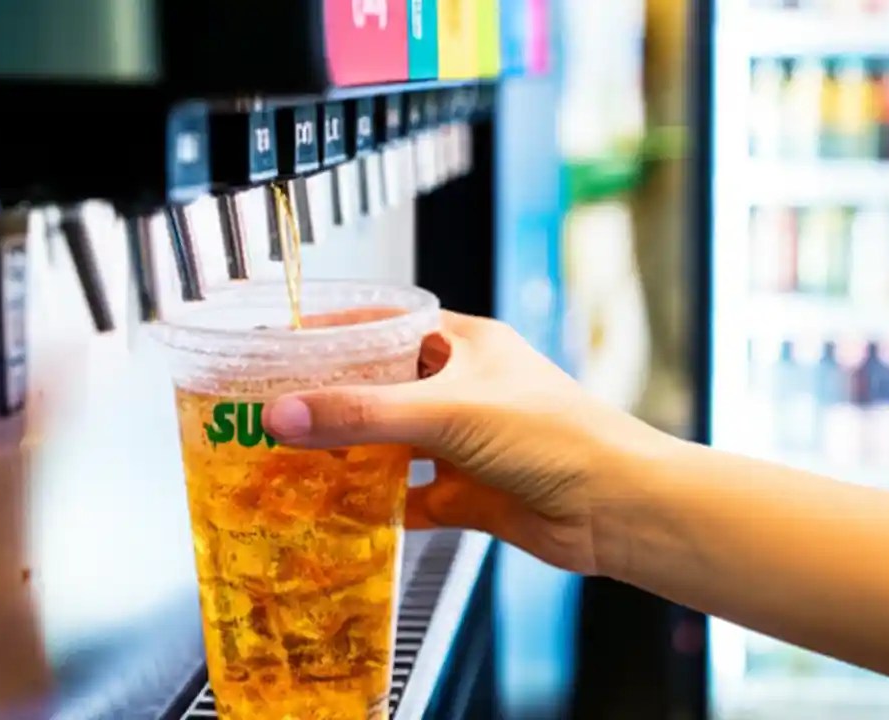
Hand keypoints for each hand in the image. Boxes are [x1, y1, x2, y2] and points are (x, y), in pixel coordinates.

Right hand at [263, 311, 667, 574]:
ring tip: (291, 462)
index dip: (335, 333)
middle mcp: (463, 390)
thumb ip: (364, 413)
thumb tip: (286, 413)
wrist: (615, 507)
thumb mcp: (449, 411)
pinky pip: (408, 498)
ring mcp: (465, 444)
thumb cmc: (558, 436)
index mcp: (465, 345)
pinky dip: (375, 507)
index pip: (386, 327)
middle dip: (331, 402)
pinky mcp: (468, 493)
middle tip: (273, 411)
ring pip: (390, 445)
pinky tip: (340, 513)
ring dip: (349, 456)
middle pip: (382, 389)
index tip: (283, 345)